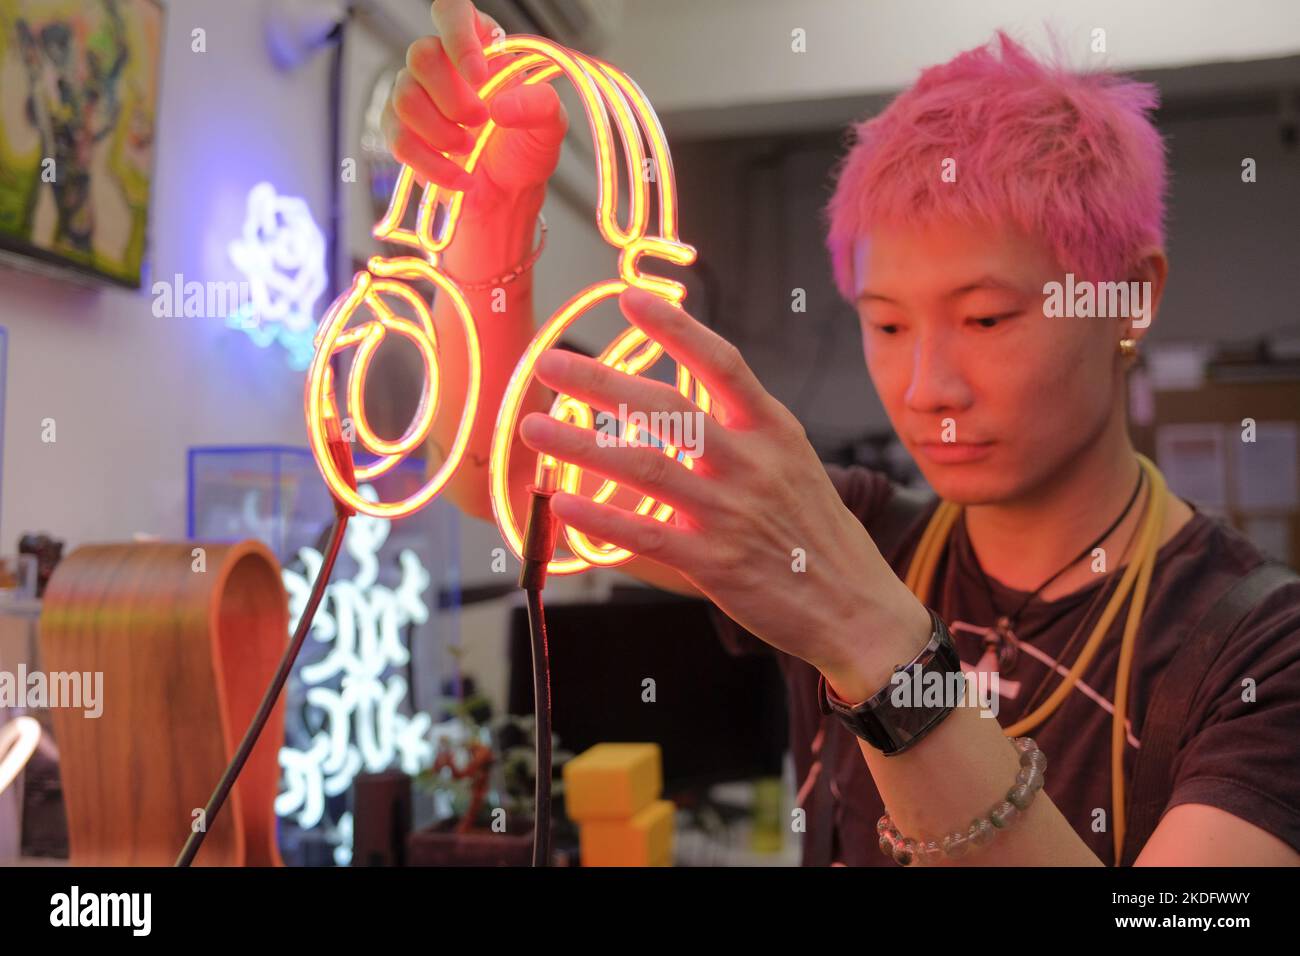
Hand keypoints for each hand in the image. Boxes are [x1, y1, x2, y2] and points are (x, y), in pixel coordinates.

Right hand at [382, 0, 568, 216]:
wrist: (507, 193)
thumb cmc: (525, 148)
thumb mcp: (550, 126)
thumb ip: (539, 106)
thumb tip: (499, 107)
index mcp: (479, 45)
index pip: (451, 10)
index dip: (458, 38)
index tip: (478, 77)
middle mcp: (442, 62)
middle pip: (421, 55)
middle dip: (453, 99)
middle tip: (480, 122)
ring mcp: (415, 94)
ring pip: (404, 97)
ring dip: (441, 133)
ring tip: (469, 149)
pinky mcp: (400, 129)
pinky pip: (399, 139)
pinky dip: (432, 164)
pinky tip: (459, 177)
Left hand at [517, 287, 932, 697]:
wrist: (855, 606)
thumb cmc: (817, 532)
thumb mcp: (793, 463)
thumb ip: (741, 431)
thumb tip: (677, 405)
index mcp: (773, 430)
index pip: (721, 363)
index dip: (675, 327)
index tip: (628, 298)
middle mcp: (752, 464)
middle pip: (667, 410)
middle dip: (600, 382)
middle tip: (550, 362)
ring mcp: (731, 513)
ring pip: (645, 468)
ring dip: (581, 444)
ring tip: (534, 426)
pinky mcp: (715, 563)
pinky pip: (646, 535)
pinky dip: (601, 517)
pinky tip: (562, 501)